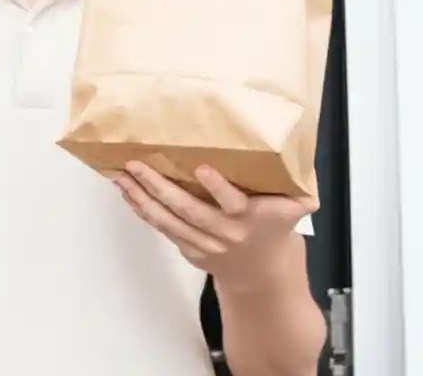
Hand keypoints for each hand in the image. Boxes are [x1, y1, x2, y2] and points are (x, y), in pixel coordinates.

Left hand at [115, 161, 315, 288]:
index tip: (202, 168)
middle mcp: (224, 232)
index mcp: (250, 217)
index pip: (233, 202)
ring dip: (141, 198)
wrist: (263, 275)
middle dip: (160, 187)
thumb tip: (301, 147)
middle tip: (137, 164)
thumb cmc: (274, 227)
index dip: (218, 187)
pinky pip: (162, 229)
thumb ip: (299, 185)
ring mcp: (203, 243)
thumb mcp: (294, 208)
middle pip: (188, 210)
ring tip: (121, 175)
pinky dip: (142, 210)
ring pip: (168, 221)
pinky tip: (126, 192)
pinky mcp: (188, 249)